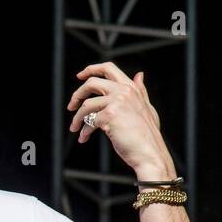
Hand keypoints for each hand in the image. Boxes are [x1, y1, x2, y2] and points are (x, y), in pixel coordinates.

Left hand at [66, 62, 170, 177]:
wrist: (150, 153)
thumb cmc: (148, 135)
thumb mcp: (147, 108)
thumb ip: (141, 91)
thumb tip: (140, 75)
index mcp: (132, 88)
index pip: (109, 68)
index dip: (91, 69)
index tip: (80, 76)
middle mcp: (124, 91)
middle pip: (92, 83)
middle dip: (77, 94)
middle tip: (71, 106)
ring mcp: (117, 102)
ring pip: (87, 104)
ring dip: (77, 118)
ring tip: (74, 128)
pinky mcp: (110, 115)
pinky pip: (89, 121)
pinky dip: (84, 131)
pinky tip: (84, 138)